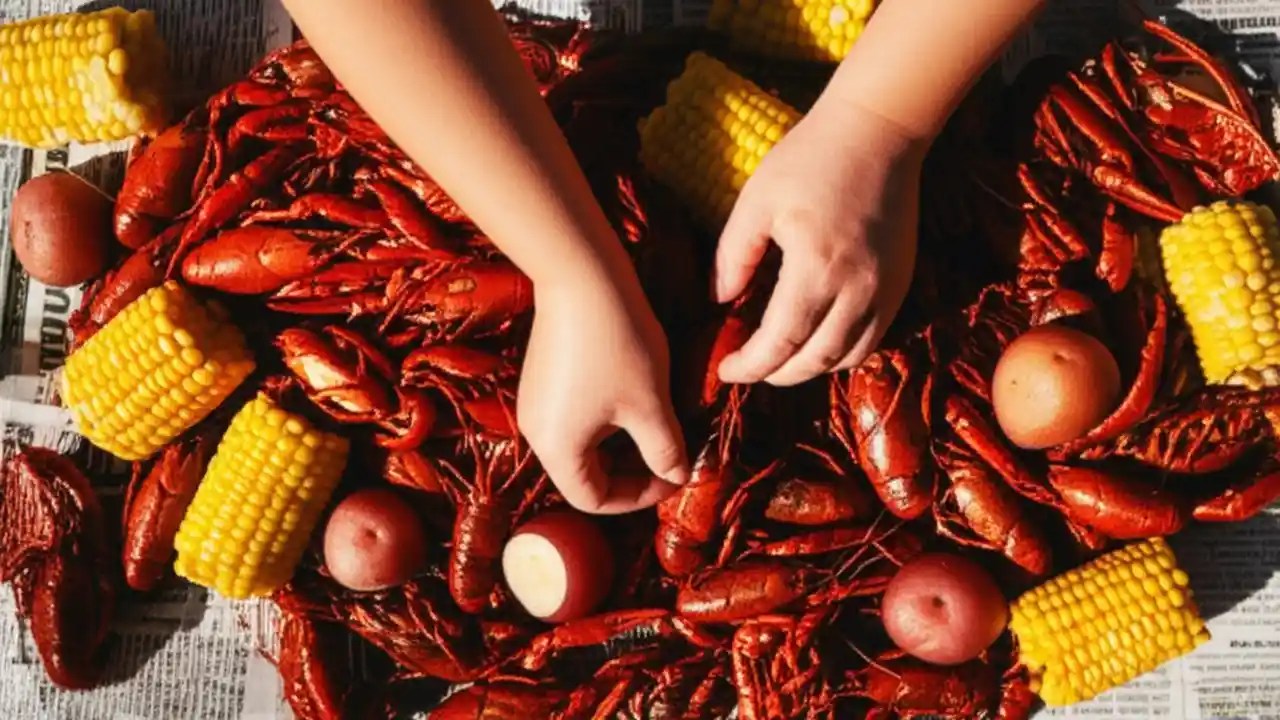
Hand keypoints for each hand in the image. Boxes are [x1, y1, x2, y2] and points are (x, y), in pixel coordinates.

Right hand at [517, 271, 689, 513]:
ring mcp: (535, 402)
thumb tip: (678, 476)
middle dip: (631, 469)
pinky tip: (632, 395)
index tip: (674, 474)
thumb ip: (665, 450)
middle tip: (670, 452)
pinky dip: (605, 420)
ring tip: (655, 423)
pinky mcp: (541, 377)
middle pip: (585, 475)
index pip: (595, 500)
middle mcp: (536, 432)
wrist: (581, 277)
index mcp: (557, 450)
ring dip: (621, 443)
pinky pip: (574, 416)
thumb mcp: (650, 405)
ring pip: (582, 444)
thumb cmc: (618, 346)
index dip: (639, 496)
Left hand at [714, 100, 924, 385]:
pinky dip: (841, 353)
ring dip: (809, 368)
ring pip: (847, 358)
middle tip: (748, 368)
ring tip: (779, 360)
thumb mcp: (756, 201)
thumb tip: (720, 301)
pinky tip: (816, 341)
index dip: (749, 365)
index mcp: (816, 267)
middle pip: (814, 360)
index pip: (780, 342)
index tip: (725, 368)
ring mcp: (886, 289)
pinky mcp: (901, 284)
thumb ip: (734, 255)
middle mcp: (858, 288)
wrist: (880, 132)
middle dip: (776, 374)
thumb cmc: (810, 159)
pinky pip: (872, 340)